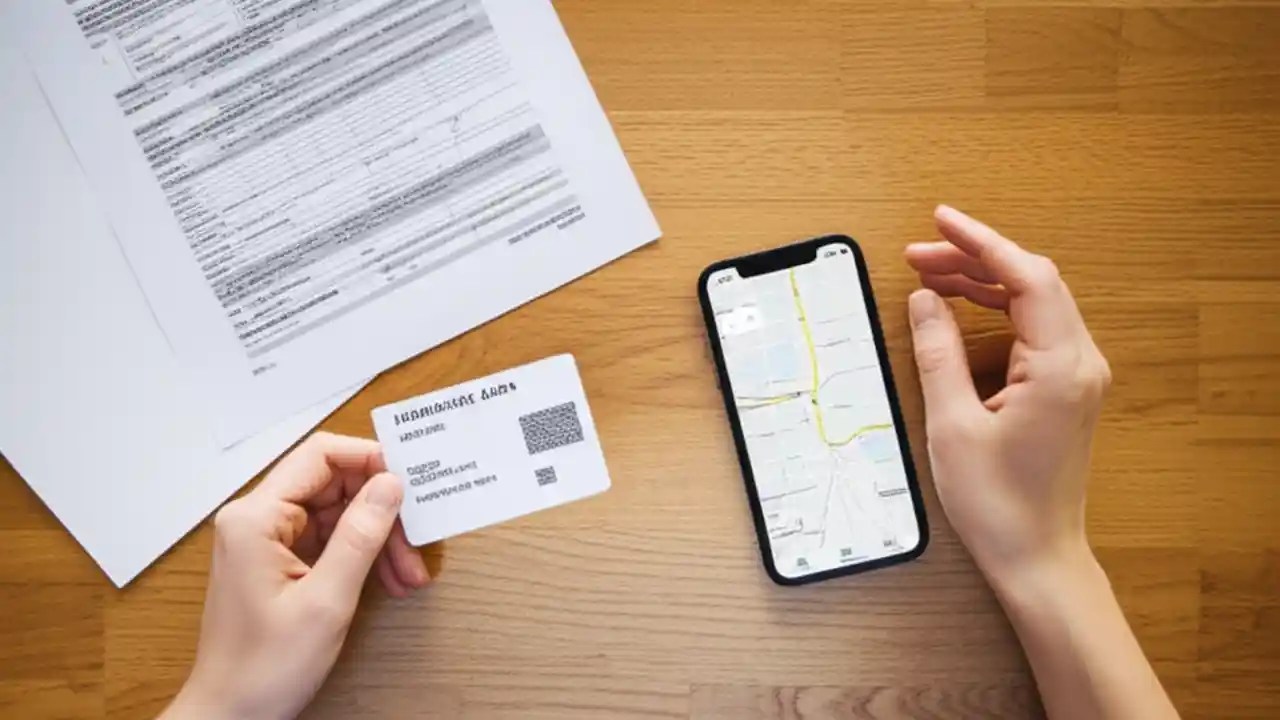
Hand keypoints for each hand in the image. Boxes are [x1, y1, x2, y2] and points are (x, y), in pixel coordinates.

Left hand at [162, 432, 430, 719]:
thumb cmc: (263, 668)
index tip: (408, 480)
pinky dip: (360, 556)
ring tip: (408, 574)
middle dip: (380, 511)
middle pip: (333, 484)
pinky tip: (387, 580)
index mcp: (256, 518)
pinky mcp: (276, 560)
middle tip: (415, 544)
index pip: (320, 455)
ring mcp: (265, 540)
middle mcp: (256, 519)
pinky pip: (328, 539)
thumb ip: (360, 536)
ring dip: (377, 538)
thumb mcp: (326, 601)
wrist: (230, 715)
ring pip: (337, 513)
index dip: (369, 459)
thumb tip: (390, 484)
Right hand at [905, 206, 1110, 584]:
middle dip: (973, 260)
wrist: (1037, 555)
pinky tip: (958, 308)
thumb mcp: (952, 425)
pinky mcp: (1066, 388)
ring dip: (982, 283)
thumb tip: (924, 300)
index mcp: (1059, 367)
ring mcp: (1077, 375)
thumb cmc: (998, 503)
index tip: (941, 221)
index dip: (981, 242)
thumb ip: (937, 353)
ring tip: (929, 275)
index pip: (1027, 277)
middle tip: (918, 254)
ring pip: (1032, 302)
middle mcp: (1080, 363)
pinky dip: (995, 309)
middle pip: (1031, 282)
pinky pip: (1033, 328)